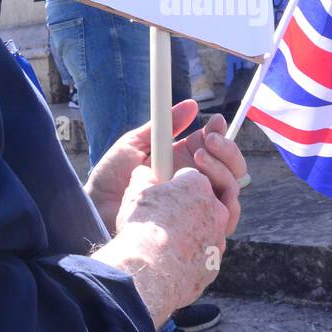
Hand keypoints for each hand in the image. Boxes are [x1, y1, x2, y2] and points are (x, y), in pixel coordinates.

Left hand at [86, 98, 244, 236]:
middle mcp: (196, 183)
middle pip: (231, 167)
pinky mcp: (198, 227)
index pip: (216, 146)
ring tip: (197, 160)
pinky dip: (226, 203)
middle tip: (208, 140)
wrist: (98, 210)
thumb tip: (192, 104)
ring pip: (232, 188)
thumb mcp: (135, 144)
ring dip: (222, 170)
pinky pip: (226, 219)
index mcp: (184, 161)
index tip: (214, 122)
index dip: (220, 133)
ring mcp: (198, 205)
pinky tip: (210, 192)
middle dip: (227, 149)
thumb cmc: (111, 177)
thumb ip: (164, 125)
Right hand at [101, 166, 228, 325]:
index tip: (163, 194)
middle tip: (167, 218)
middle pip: (204, 203)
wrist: (147, 274)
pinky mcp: (214, 264)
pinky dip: (192, 257)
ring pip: (207, 231)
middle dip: (189, 207)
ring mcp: (218, 239)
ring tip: (167, 243)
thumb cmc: (140, 230)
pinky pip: (204, 256)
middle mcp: (216, 210)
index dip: (174, 185)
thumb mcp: (135, 195)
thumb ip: (143, 178)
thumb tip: (143, 173)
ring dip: (192, 233)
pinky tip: (171, 262)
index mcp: (198, 186)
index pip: (189, 177)